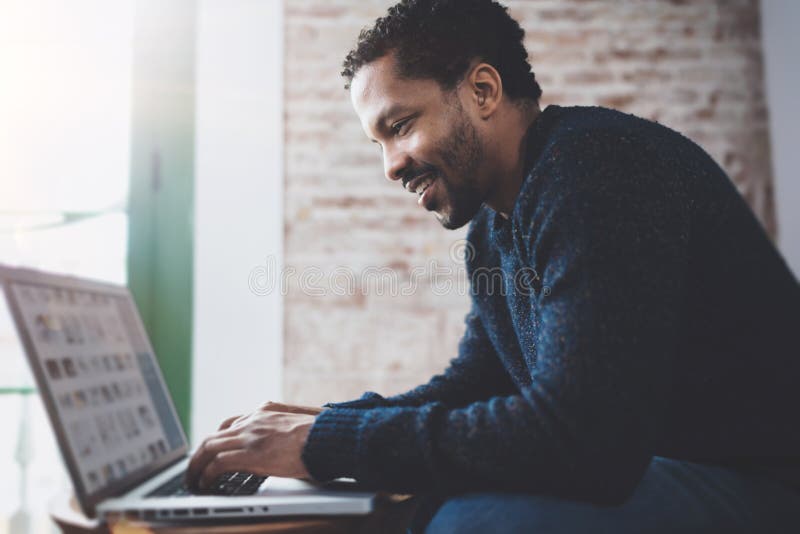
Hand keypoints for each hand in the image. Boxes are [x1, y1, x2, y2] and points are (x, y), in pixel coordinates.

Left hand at [185, 401, 319, 489]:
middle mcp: (254, 418)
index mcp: (266, 410)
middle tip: (195, 469)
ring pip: (209, 447)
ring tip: (193, 481)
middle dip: (200, 454)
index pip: (232, 423)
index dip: (218, 440)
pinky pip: (218, 463)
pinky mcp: (250, 452)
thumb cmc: (323, 434)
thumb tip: (290, 440)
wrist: (329, 436)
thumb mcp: (302, 422)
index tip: (214, 452)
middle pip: (215, 435)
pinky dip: (207, 475)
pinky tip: (206, 484)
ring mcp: (250, 434)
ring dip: (197, 466)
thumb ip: (287, 427)